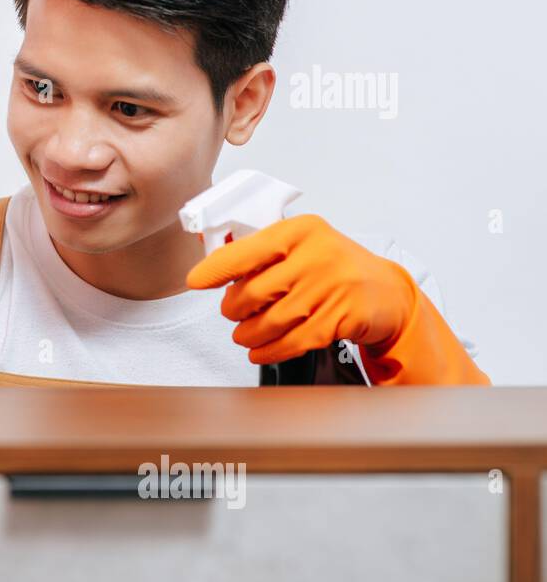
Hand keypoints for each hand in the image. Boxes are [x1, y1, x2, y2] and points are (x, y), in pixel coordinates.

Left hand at [185, 214, 488, 384]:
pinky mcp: (342, 316)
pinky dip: (270, 350)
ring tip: (244, 334)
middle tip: (232, 312)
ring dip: (249, 334)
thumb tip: (211, 260)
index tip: (196, 281)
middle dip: (234, 309)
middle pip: (253, 291)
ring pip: (271, 321)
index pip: (246, 250)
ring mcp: (332, 286)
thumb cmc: (334, 267)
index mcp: (300, 230)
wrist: (385, 292)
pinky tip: (260, 350)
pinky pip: (293, 340)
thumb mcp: (300, 246)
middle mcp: (317, 254)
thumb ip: (260, 251)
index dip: (216, 269)